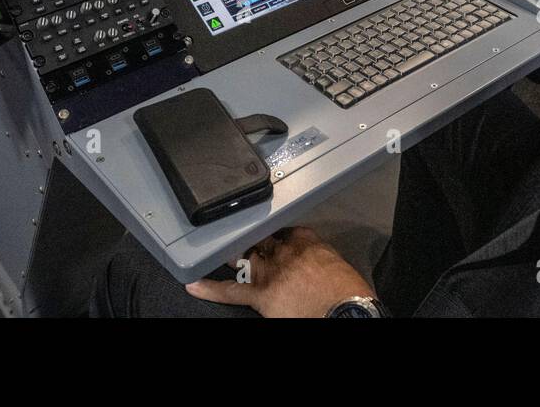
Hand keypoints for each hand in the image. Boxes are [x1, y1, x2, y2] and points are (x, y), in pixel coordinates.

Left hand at [185, 227, 374, 317]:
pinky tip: (193, 285)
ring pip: (241, 259)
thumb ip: (315, 255)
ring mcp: (269, 271)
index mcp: (304, 239)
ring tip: (215, 254)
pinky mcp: (260, 293)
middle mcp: (282, 250)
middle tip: (241, 242)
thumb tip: (309, 261)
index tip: (269, 235)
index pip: (281, 229)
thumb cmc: (346, 290)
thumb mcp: (335, 262)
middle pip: (258, 240)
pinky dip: (209, 288)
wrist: (344, 310)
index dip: (272, 234)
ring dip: (230, 257)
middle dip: (249, 242)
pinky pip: (229, 290)